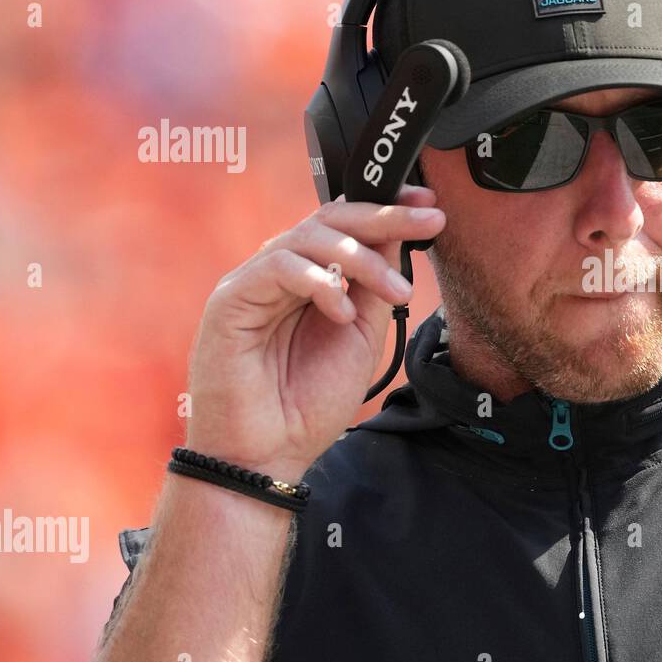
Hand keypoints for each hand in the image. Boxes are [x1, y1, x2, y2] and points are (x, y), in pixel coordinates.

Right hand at [181, 184, 443, 480]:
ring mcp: (253, 282)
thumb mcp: (360, 335)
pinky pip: (278, 267)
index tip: (431, 207)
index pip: (346, 224)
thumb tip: (399, 238)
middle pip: (331, 219)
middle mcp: (281, 272)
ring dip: (363, 258)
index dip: (388, 208)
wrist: (270, 454)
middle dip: (386, 216)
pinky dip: (320, 282)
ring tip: (398, 293)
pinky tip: (341, 311)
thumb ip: (373, 287)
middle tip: (430, 221)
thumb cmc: (309, 402)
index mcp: (312, 277)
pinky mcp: (230, 300)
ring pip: (309, 237)